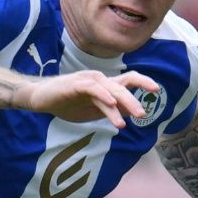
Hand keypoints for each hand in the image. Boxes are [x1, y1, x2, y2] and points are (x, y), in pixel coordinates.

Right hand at [20, 70, 158, 128]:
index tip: (157, 91)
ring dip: (121, 103)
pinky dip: (104, 96)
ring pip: (110, 89)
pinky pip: (93, 89)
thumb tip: (130, 112)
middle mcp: (99, 79)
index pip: (128, 80)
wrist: (39, 98)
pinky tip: (111, 105)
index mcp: (104, 85)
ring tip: (129, 118)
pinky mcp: (75, 84)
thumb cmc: (65, 103)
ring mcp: (87, 80)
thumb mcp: (92, 111)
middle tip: (143, 114)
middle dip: (134, 100)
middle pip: (123, 84)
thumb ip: (110, 111)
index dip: (144, 82)